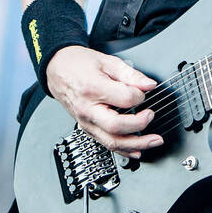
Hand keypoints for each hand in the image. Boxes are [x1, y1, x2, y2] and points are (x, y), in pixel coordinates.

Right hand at [45, 45, 162, 158]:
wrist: (57, 70)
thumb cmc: (80, 65)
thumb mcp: (108, 62)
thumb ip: (131, 75)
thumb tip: (150, 85)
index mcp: (93, 89)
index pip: (125, 99)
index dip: (140, 95)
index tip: (143, 92)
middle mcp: (87, 109)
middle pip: (116, 127)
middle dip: (140, 125)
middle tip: (151, 116)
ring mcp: (86, 122)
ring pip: (111, 141)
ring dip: (136, 145)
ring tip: (154, 141)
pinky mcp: (86, 128)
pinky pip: (105, 144)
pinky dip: (123, 150)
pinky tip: (136, 151)